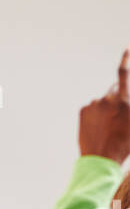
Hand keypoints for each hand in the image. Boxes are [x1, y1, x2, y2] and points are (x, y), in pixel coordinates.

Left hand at [78, 49, 129, 163]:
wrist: (101, 159)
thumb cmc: (124, 144)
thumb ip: (128, 108)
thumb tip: (124, 103)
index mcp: (123, 102)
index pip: (123, 75)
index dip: (124, 60)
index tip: (126, 49)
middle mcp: (107, 99)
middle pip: (114, 92)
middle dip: (117, 100)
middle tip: (117, 119)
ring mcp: (93, 104)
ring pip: (102, 101)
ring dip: (105, 109)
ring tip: (106, 128)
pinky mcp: (83, 110)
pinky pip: (92, 107)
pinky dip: (95, 114)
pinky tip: (97, 127)